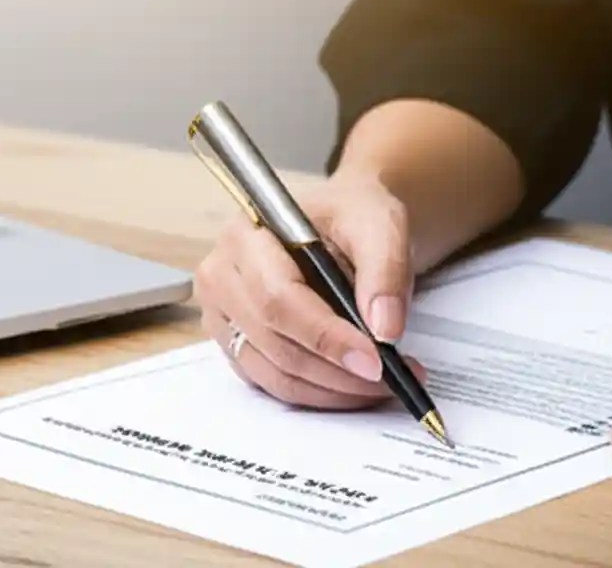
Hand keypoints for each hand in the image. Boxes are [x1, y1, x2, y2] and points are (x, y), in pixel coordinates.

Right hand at [192, 171, 424, 408]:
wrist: (343, 224)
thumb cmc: (351, 218)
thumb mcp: (379, 225)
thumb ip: (385, 271)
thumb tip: (383, 331)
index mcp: (246, 235)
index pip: (278, 298)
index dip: (325, 336)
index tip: (374, 361)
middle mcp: (222, 276)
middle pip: (274, 341)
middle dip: (336, 370)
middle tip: (389, 379)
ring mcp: (223, 315)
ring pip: (274, 372)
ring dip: (331, 389)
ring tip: (380, 384)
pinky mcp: (236, 344)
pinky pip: (274, 384)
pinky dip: (318, 393)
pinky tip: (353, 385)